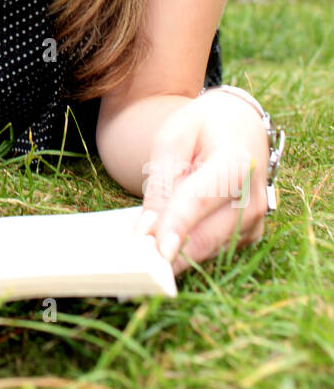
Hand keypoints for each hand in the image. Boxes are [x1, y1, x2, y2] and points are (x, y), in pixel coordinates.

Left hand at [134, 91, 269, 274]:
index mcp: (235, 162)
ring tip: (144, 248)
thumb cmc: (204, 128)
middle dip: (168, 251)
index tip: (157, 251)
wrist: (241, 127)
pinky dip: (188, 249)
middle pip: (207, 235)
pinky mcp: (250, 234)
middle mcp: (253, 197)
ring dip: (175, 254)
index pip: (201, 199)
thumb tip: (147, 230)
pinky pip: (213, 250)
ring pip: (208, 250)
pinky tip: (167, 239)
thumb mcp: (173, 140)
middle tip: (132, 261)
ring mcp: (255, 219)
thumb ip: (161, 183)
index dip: (177, 226)